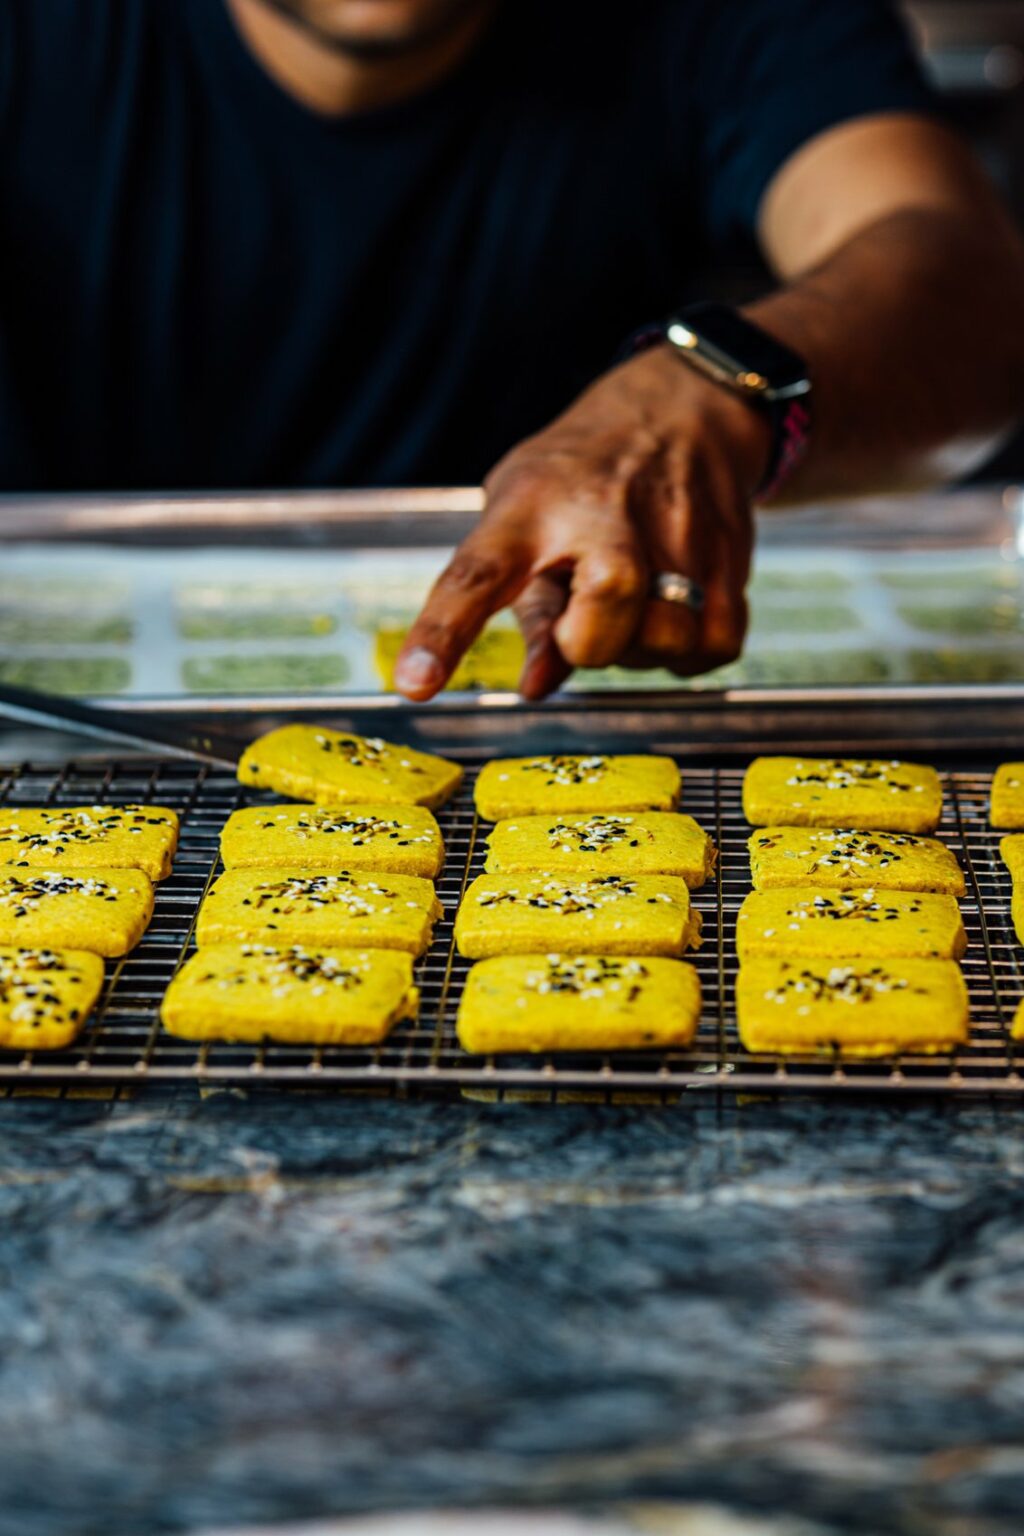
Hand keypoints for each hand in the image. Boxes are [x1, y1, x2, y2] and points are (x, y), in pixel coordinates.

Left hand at [394, 345, 771, 699]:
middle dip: (594, 642)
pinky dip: (689, 652)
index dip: (443, 633)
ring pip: (667, 640)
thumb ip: (529, 610)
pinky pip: (714, 646)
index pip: (476, 574)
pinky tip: (672, 616)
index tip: (415, 684)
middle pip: (610, 600)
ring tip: (631, 608)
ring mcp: (676, 532)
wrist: (685, 408)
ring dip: (642, 650)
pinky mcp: (730, 556)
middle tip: (586, 626)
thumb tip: (536, 687)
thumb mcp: (526, 516)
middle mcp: (603, 512)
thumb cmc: (581, 477)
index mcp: (528, 506)